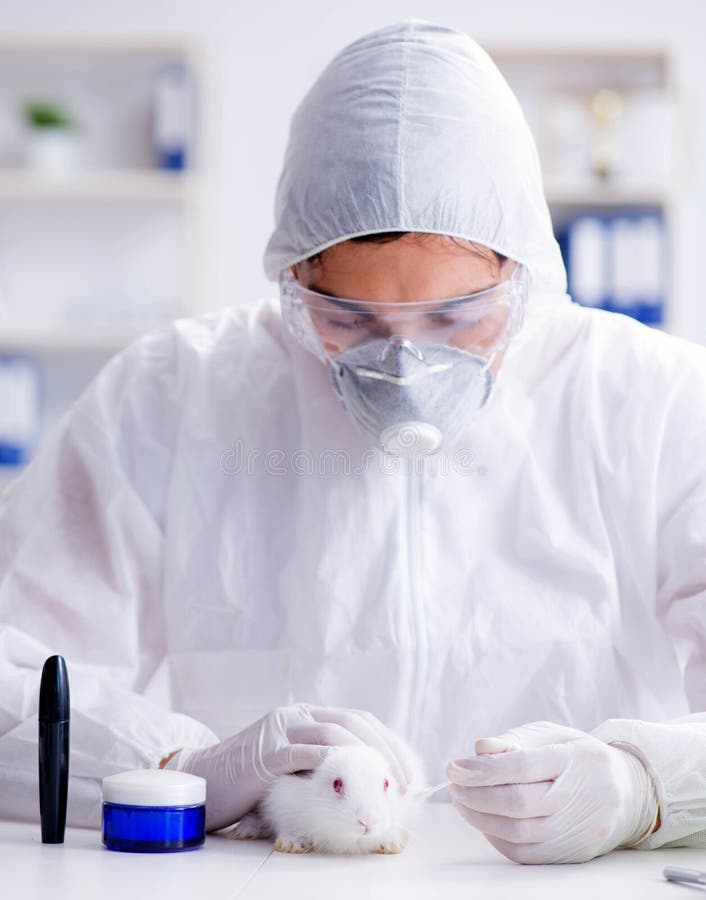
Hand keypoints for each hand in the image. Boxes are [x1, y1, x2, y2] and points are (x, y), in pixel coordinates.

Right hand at [168, 702, 417, 829]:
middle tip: (404, 780)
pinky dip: (329, 762)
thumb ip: (320, 765)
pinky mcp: (265, 754)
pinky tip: (348, 776)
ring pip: (334, 733)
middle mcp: (296, 716)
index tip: (407, 769)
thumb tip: (367, 788)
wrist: (201, 781)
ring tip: (385, 784)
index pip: (357, 719)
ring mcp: (280, 731)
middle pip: (353, 722)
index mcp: (305, 716)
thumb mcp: (291, 767)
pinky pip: (303, 753)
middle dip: (386, 750)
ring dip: (366, 758)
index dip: (387, 741)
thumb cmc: (248, 782)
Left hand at [446, 721, 657, 863]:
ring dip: (480, 818)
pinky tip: (484, 822)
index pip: (522, 766)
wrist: (627, 791)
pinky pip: (527, 854)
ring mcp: (580, 830)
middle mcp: (580, 796)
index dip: (483, 770)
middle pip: (518, 803)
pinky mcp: (575, 853)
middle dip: (476, 795)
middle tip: (453, 785)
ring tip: (462, 802)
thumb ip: (514, 741)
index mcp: (575, 758)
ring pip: (519, 833)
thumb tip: (478, 750)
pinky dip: (498, 839)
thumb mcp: (551, 736)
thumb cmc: (577, 757)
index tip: (454, 768)